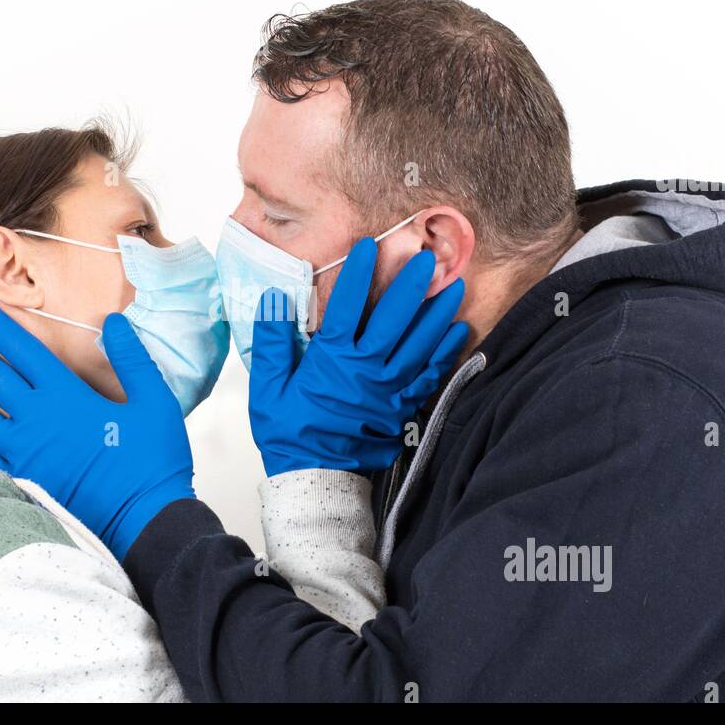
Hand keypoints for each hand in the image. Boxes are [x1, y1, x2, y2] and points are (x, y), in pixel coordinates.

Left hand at [0, 302, 194, 559]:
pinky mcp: (21, 481)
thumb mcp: (155, 401)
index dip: (2, 329)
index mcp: (69, 397)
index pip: (26, 352)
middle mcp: (38, 421)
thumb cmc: (153, 462)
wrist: (145, 520)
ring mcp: (25, 453)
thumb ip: (132, 359)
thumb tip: (113, 322)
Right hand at [249, 238, 467, 476]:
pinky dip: (446, 350)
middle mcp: (367, 369)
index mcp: (333, 359)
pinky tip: (457, 331)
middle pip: (395, 317)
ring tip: (453, 285)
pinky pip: (430, 373)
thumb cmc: (290, 433)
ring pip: (420, 341)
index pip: (349, 304)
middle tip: (427, 257)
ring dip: (437, 312)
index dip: (359, 273)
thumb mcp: (267, 388)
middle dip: (411, 283)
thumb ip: (271, 342)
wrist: (315, 478)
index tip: (368, 246)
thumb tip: (274, 300)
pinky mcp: (402, 406)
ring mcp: (390, 388)